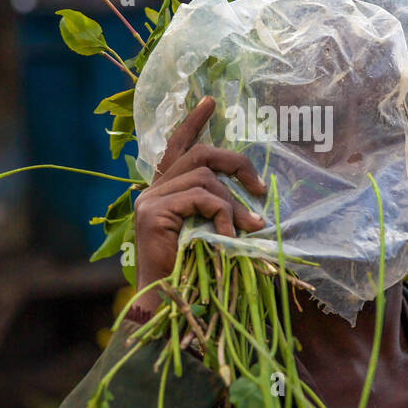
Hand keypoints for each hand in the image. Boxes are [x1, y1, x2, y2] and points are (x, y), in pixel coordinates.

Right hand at [131, 96, 266, 313]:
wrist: (167, 306)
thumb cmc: (193, 276)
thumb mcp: (213, 234)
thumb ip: (221, 212)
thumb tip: (254, 202)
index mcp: (164, 194)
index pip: (178, 147)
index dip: (194, 122)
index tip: (211, 100)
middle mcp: (151, 192)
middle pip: (198, 154)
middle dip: (234, 163)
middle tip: (258, 186)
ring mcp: (149, 202)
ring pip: (204, 179)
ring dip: (232, 203)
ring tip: (246, 229)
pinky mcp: (153, 213)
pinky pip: (199, 198)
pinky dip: (222, 214)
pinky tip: (228, 236)